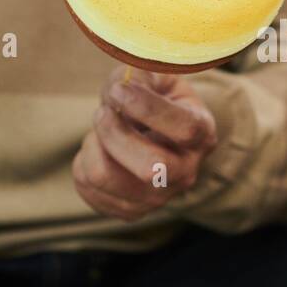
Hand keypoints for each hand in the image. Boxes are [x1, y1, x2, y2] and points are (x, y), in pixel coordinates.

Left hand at [72, 69, 218, 221]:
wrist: (157, 134)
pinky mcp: (130, 211)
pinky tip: (100, 151)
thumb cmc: (157, 98)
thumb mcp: (158, 76)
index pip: (185, 129)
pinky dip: (83, 162)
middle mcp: (187, 173)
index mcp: (202, 134)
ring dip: (93, 145)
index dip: (148, 108)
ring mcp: (159, 198)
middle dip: (114, 132)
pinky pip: (87, 188)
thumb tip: (119, 92)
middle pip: (150, 167)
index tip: (118, 91)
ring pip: (106, 177)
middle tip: (103, 112)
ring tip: (101, 131)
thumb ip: (141, 75)